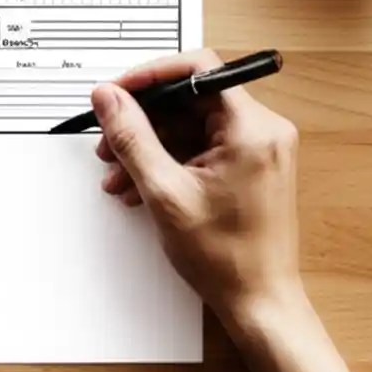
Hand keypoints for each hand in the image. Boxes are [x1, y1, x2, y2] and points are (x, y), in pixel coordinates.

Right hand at [92, 49, 300, 321]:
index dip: (151, 75)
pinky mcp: (249, 166)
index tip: (119, 92)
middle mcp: (263, 130)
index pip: (198, 69)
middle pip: (190, 98)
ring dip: (150, 145)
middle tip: (108, 142)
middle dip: (143, 120)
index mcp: (252, 128)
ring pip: (190, 125)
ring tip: (118, 174)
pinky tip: (139, 185)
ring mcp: (258, 149)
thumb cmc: (228, 258)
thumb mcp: (164, 192)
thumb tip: (109, 98)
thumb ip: (132, 138)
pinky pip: (200, 147)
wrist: (259, 303)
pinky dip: (168, 160)